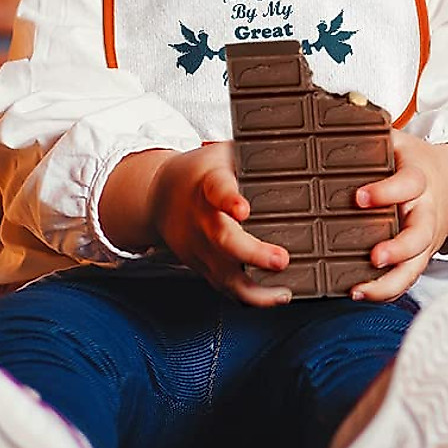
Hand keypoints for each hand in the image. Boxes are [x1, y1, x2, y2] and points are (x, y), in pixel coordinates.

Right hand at [148, 143, 291, 306]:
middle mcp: (201, 218)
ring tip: (283, 294)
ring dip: (254, 289)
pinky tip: (272, 298)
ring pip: (222, 273)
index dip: (230, 200)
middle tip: (281, 259)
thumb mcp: (221, 154)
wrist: (157, 195)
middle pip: (222, 239)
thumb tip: (290, 149)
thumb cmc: (201, 172)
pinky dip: (246, 297)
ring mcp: (198, 246)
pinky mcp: (199, 265)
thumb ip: (252, 155)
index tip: (243, 208)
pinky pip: (222, 286)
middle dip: (252, 253)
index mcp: (208, 184)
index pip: (217, 190)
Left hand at [348, 132, 447, 302]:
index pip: (409, 184)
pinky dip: (387, 291)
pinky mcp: (418, 258)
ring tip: (359, 290)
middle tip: (374, 256)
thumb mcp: (398, 142)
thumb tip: (331, 110)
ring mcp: (424, 239)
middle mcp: (426, 212)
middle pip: (420, 235)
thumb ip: (371, 132)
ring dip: (390, 282)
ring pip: (415, 266)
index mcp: (419, 179)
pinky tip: (359, 294)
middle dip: (399, 248)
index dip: (387, 191)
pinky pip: (406, 279)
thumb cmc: (411, 162)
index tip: (358, 197)